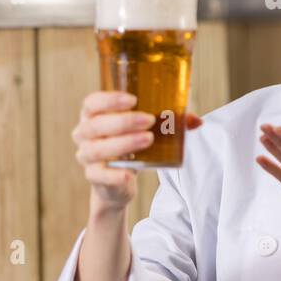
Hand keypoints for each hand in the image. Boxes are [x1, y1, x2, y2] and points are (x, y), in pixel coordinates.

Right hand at [73, 91, 202, 212]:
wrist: (118, 180)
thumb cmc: (130, 145)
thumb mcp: (145, 130)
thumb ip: (169, 122)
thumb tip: (196, 120)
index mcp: (93, 115)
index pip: (92, 102)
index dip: (109, 99)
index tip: (132, 99)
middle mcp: (84, 134)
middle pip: (96, 125)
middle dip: (124, 121)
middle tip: (149, 120)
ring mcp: (86, 156)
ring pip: (97, 149)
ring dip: (123, 143)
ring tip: (148, 139)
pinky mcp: (94, 177)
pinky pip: (100, 175)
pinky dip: (114, 174)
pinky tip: (129, 173)